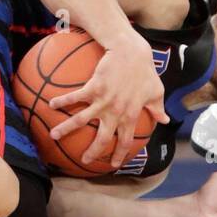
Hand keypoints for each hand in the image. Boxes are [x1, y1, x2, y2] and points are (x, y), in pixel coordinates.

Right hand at [48, 34, 169, 169]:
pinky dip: (62, 101)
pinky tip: (51, 104)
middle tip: (84, 160)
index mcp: (131, 116)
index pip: (125, 141)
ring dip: (66, 129)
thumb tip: (166, 120)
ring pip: (82, 120)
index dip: (119, 154)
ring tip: (53, 135)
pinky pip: (75, 97)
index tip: (113, 164)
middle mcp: (115, 113)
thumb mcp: (156, 91)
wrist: (131, 52)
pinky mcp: (93, 88)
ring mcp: (103, 101)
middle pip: (102, 138)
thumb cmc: (145, 71)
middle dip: (92, 151)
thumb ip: (158, 109)